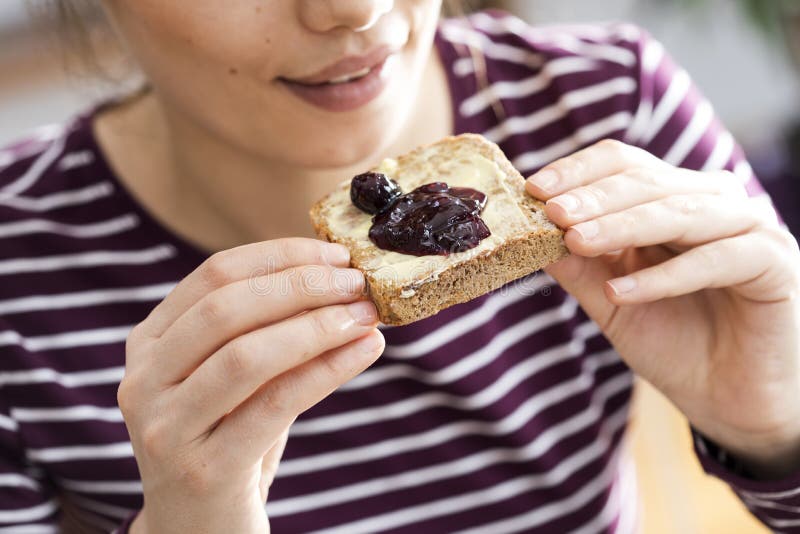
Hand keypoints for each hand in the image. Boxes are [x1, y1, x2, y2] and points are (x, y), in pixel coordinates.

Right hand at [119, 238, 382, 532]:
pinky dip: (328, 370)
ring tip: (366, 316)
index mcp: (149, 343)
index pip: (215, 275)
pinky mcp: (201, 469)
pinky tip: (366, 351)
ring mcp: (165, 427)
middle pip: (227, 307)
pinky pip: (275, 404)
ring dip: (318, 326)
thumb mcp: (235, 380)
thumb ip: (266, 331)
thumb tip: (337, 279)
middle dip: (302, 286)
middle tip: (357, 283)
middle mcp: (143, 380)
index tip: (336, 255)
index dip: (281, 256)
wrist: (199, 530)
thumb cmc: (228, 442)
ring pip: (247, 355)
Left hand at [526, 139, 799, 477]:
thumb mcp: (610, 300)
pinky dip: (665, 275)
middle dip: (594, 198)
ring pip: (679, 213)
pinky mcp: (774, 262)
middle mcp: (711, 201)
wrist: (728, 399)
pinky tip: (622, 291)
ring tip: (577, 242)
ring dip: (623, 227)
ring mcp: (747, 227)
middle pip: (647, 181)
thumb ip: (577, 265)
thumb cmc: (671, 342)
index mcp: (672, 198)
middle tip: (552, 214)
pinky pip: (716, 259)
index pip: (623, 164)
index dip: (577, 172)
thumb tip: (526, 233)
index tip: (533, 189)